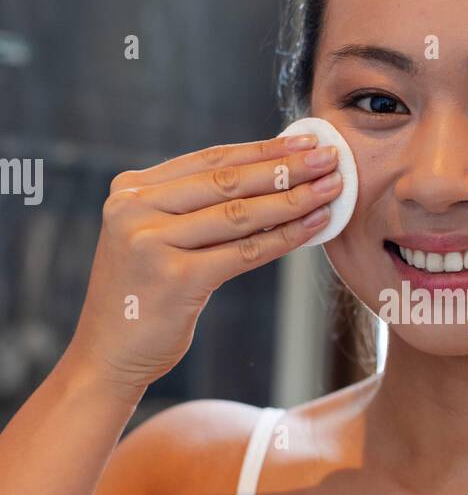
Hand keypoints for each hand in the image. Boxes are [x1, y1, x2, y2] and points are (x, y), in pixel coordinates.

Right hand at [65, 134, 342, 393]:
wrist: (107, 354)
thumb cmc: (143, 295)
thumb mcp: (152, 236)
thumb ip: (188, 206)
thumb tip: (268, 176)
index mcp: (130, 188)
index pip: (210, 159)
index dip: (262, 149)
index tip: (305, 140)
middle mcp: (135, 208)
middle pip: (228, 180)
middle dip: (286, 167)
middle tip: (331, 157)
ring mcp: (151, 242)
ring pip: (240, 214)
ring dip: (294, 199)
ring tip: (333, 188)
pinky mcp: (174, 278)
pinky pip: (244, 252)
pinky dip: (285, 238)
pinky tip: (314, 226)